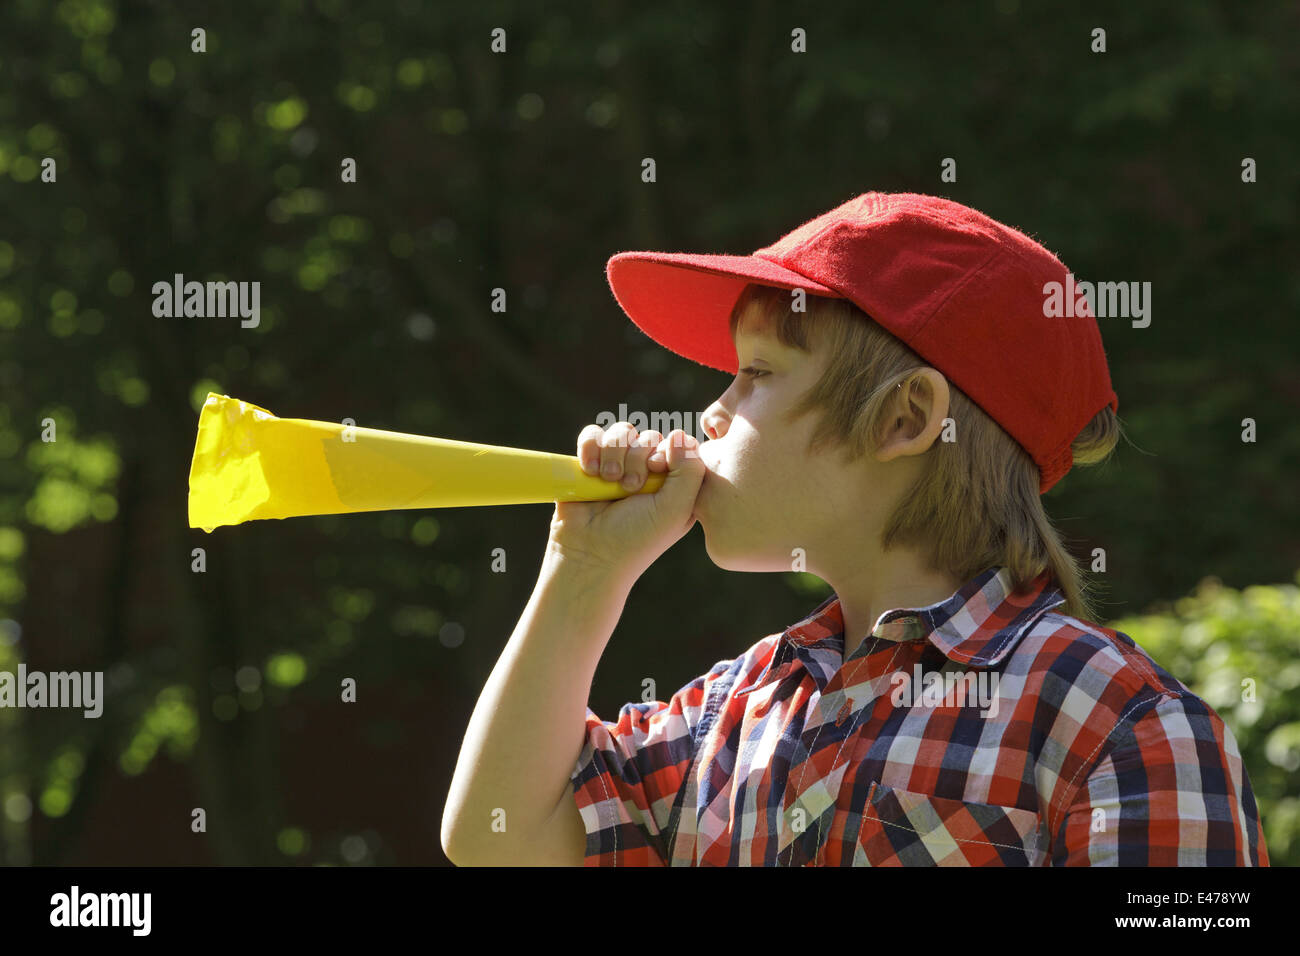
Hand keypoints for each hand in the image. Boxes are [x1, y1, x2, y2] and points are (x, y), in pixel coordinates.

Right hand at [547, 422, 705, 582]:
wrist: (589, 554)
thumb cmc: (638, 538)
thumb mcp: (677, 509)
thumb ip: (690, 469)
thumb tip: (678, 433)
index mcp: (674, 483)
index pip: (678, 444)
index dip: (667, 451)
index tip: (656, 471)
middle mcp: (647, 472)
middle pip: (648, 436)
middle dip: (636, 458)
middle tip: (629, 488)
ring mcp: (617, 466)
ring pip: (621, 431)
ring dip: (613, 453)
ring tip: (608, 479)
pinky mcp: (589, 464)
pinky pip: (592, 434)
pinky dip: (590, 448)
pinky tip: (590, 471)